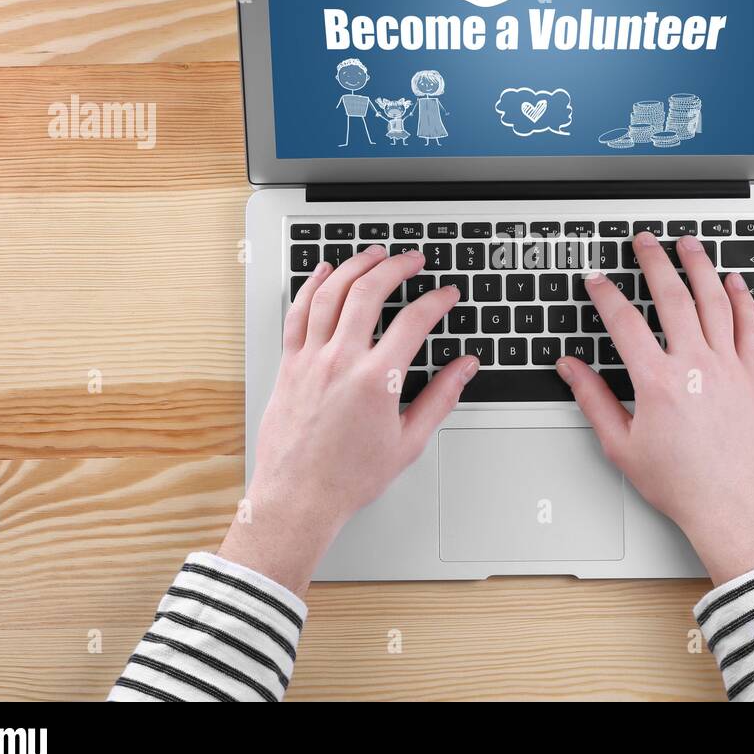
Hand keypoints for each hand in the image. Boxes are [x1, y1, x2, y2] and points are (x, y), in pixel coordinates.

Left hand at [218, 247, 476, 595]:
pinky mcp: (289, 365)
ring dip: (355, 266)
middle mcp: (341, 362)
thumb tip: (464, 368)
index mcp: (376, 380)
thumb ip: (440, 398)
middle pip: (369, 292)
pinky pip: (298, 313)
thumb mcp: (409, 441)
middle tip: (413, 260)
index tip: (447, 295)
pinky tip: (323, 272)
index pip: (414, 322)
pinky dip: (311, 286)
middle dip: (396, 267)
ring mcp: (310, 360)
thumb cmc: (349, 477)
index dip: (437, 301)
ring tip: (374, 254)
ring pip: (330, 294)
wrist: (298, 498)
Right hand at [556, 232, 753, 584]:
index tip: (596, 280)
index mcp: (657, 382)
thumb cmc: (679, 481)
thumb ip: (593, 399)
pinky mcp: (750, 377)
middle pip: (672, 297)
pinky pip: (749, 327)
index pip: (624, 322)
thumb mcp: (620, 444)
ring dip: (700, 267)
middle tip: (644, 242)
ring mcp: (726, 368)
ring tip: (689, 245)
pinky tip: (734, 282)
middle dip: (654, 262)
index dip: (605, 295)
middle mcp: (694, 366)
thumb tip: (571, 368)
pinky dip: (742, 300)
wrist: (729, 503)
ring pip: (714, 302)